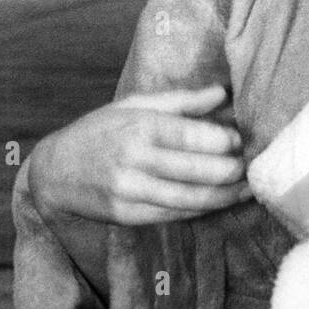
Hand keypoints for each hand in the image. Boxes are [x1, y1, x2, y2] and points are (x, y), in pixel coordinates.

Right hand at [28, 83, 252, 226]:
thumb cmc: (99, 131)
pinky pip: (174, 215)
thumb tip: (223, 92)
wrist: (53, 171)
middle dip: (234, 171)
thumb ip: (181, 101)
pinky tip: (220, 202)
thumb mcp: (134, 106)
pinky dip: (202, 209)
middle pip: (199, 171)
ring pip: (191, 199)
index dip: (227, 142)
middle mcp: (135, 159)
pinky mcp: (127, 215)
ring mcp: (130, 191)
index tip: (244, 141)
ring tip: (248, 189)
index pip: (195, 137)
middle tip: (255, 167)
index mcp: (140, 126)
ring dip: (226, 196)